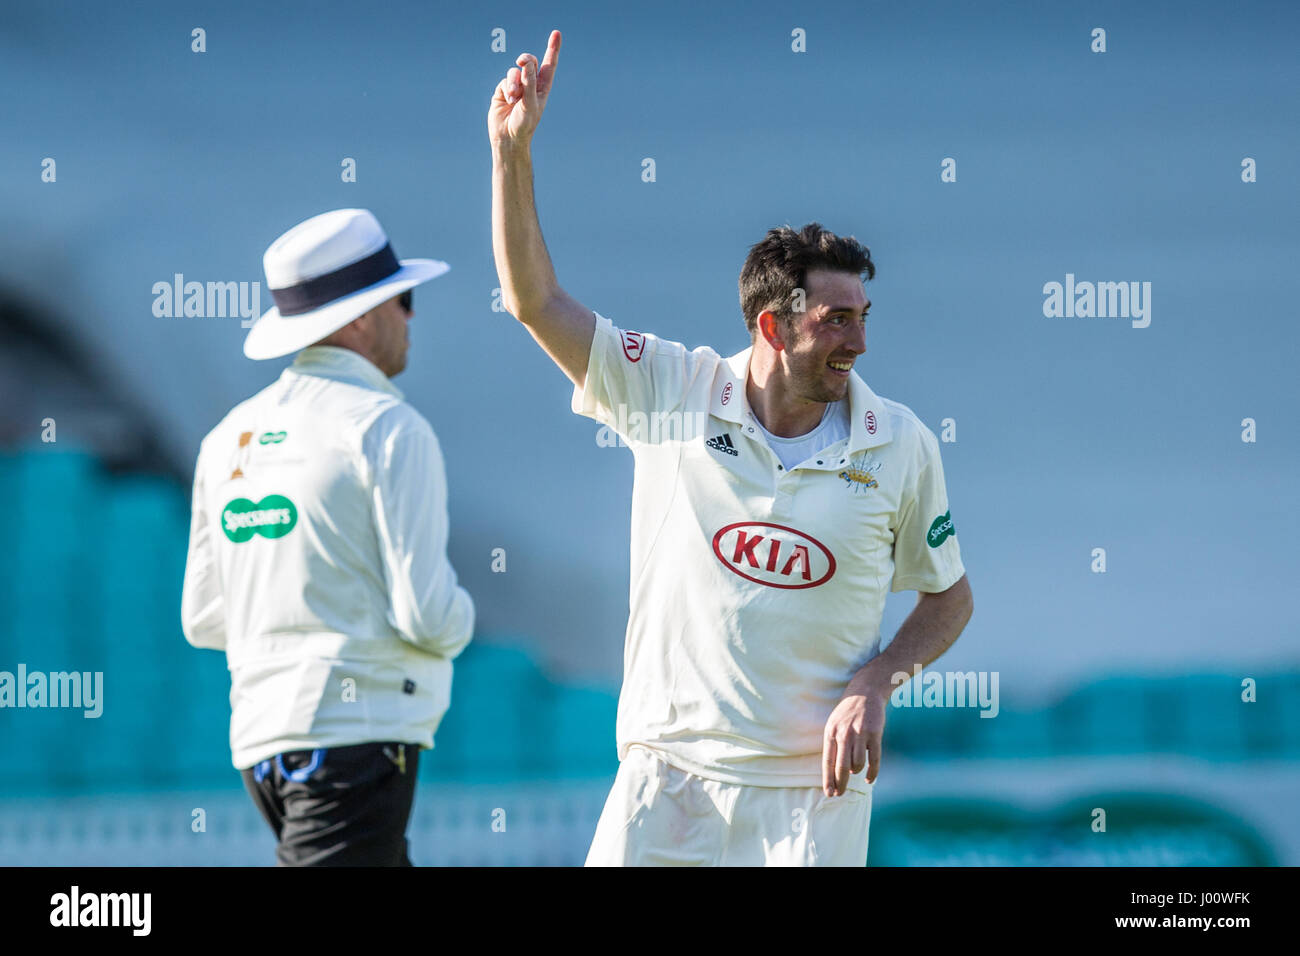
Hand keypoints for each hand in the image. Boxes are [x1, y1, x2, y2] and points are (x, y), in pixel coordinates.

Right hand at [488, 30, 561, 150]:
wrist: (507, 138)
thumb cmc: (524, 125)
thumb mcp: (530, 103)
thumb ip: (529, 83)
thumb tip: (526, 63)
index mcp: (543, 88)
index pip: (549, 65)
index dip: (552, 49)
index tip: (556, 33)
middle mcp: (530, 85)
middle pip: (530, 63)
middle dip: (526, 60)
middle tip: (522, 61)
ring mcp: (516, 86)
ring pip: (515, 71)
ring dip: (514, 82)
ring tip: (514, 98)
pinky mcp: (503, 90)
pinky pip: (504, 81)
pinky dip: (506, 89)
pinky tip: (508, 102)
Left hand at [821, 686, 887, 795]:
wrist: (866, 692)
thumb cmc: (848, 712)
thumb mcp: (834, 724)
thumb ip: (834, 744)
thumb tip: (837, 770)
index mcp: (831, 732)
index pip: (827, 761)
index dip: (828, 779)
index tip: (828, 793)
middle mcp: (844, 734)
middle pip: (841, 766)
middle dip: (840, 784)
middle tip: (839, 795)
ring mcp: (860, 734)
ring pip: (857, 764)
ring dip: (856, 772)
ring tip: (856, 772)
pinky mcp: (875, 734)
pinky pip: (874, 759)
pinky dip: (872, 772)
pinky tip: (869, 778)